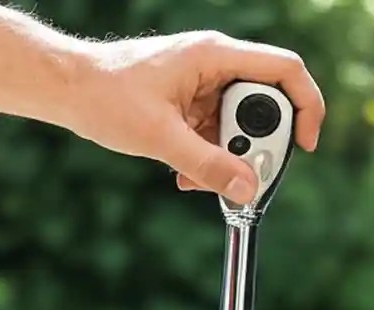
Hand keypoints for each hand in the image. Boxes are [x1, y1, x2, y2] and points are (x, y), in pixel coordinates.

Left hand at [61, 31, 325, 204]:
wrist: (66, 90)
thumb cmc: (105, 97)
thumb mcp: (160, 138)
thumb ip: (207, 165)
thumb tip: (247, 189)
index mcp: (215, 56)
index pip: (285, 71)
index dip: (307, 106)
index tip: (306, 145)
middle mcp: (215, 65)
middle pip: (266, 106)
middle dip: (257, 146)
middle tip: (242, 176)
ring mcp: (203, 85)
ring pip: (240, 126)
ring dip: (228, 158)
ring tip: (198, 181)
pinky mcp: (190, 104)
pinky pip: (217, 133)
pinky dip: (208, 158)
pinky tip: (184, 176)